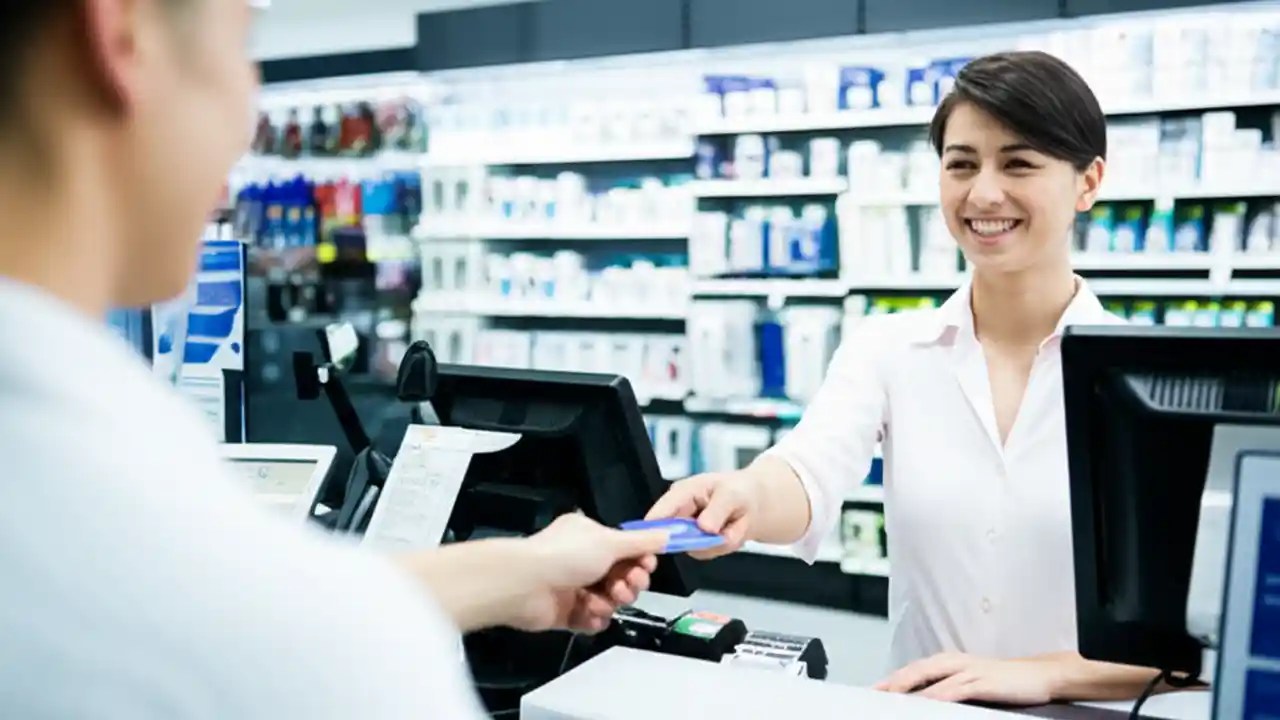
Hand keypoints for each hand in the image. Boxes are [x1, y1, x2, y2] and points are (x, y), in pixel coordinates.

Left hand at [513, 514, 668, 633]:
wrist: (523, 585)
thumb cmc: (559, 556)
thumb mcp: (610, 542)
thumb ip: (641, 542)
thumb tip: (665, 534)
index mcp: (590, 536)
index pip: (626, 549)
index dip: (640, 560)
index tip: (646, 566)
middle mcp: (581, 560)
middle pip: (621, 577)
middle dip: (629, 583)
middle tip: (627, 585)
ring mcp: (573, 587)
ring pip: (609, 600)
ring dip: (612, 601)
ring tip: (606, 598)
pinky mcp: (566, 612)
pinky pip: (592, 619)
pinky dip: (595, 618)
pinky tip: (592, 612)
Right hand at [644, 472, 757, 558]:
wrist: (753, 502)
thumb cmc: (738, 490)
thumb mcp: (731, 494)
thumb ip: (717, 510)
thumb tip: (704, 527)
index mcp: (680, 493)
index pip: (659, 513)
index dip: (654, 529)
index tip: (662, 542)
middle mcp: (679, 513)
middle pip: (672, 537)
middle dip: (701, 538)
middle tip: (723, 530)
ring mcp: (687, 531)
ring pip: (696, 548)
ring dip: (719, 541)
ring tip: (733, 523)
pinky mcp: (697, 544)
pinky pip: (708, 553)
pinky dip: (724, 545)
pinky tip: (731, 531)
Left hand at [875, 652, 1060, 706]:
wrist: (1040, 674)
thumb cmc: (1003, 681)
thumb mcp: (971, 682)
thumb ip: (947, 688)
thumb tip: (924, 701)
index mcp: (948, 661)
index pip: (912, 669)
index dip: (891, 680)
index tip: (872, 691)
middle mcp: (954, 662)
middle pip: (915, 670)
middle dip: (892, 682)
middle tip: (872, 694)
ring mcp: (968, 670)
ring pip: (930, 677)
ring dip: (909, 688)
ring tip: (890, 699)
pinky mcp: (982, 681)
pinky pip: (955, 688)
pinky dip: (938, 695)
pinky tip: (926, 702)